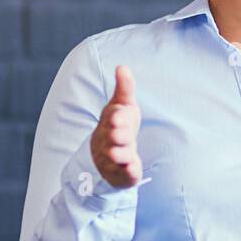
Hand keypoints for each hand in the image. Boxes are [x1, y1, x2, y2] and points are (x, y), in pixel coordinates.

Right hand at [90, 65, 142, 187]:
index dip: (117, 117)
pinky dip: (128, 173)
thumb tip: (122, 66)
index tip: (121, 113)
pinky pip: (125, 174)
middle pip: (113, 137)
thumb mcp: (123, 105)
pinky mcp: (122, 173)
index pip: (113, 117)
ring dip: (122, 155)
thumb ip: (125, 88)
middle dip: (118, 136)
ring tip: (127, 155)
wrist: (106, 156)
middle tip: (122, 135)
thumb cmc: (119, 125)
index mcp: (110, 121)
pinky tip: (133, 170)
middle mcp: (109, 140)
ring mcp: (113, 158)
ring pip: (117, 157)